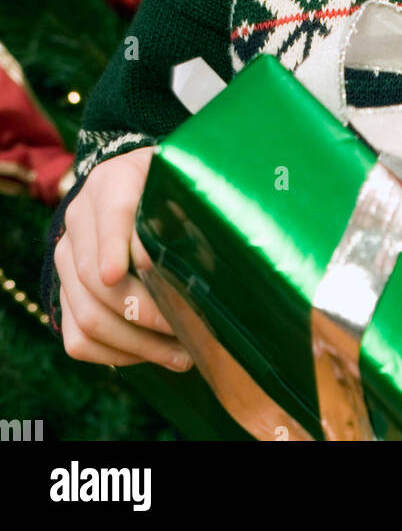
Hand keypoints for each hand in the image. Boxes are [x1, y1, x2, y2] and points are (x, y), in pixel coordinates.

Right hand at [55, 145, 192, 369]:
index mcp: (113, 184)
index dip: (115, 247)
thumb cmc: (169, 188)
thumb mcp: (181, 183)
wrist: (132, 186)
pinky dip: (115, 354)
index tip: (121, 274)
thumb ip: (188, 208)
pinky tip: (152, 355)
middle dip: (145, 311)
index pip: (112, 215)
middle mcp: (80, 220)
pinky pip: (77, 338)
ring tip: (181, 354)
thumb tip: (201, 257)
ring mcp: (66, 258)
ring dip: (136, 343)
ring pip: (86, 315)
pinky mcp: (63, 291)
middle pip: (95, 278)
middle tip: (189, 329)